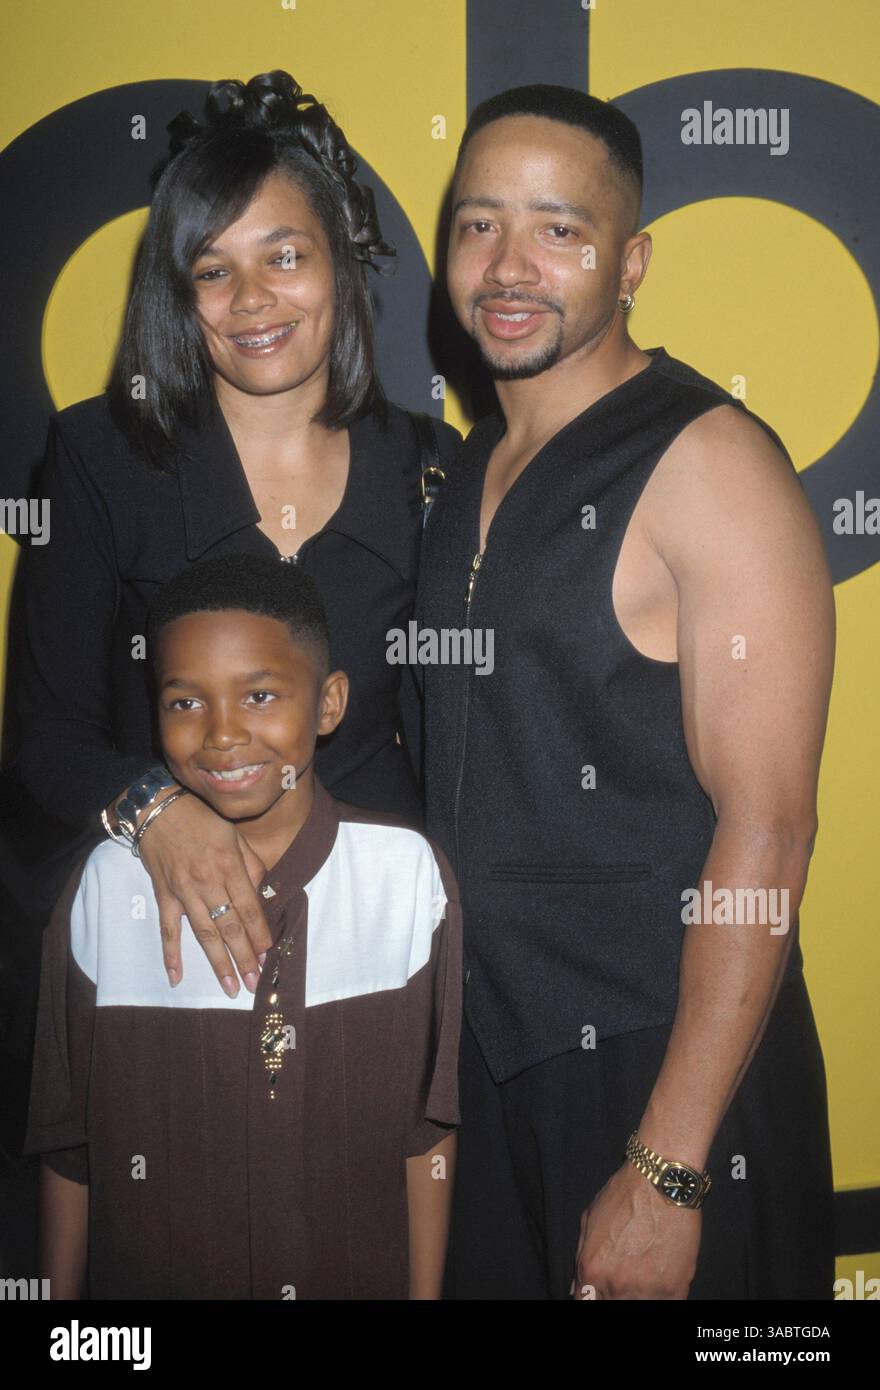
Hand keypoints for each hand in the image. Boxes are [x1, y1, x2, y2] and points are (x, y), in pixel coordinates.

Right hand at [135, 791, 272, 995]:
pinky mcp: (164, 895)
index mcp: (230, 866)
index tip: (267, 955)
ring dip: (219, 962)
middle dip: (244, 957)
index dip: (259, 933)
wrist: (158, 808)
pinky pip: (168, 929)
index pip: (249, 907)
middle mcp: (208, 882)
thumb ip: (252, 866)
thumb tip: (262, 895)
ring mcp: (184, 891)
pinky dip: (172, 955)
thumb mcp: (236, 836)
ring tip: (231, 987)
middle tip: (254, 983)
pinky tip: (177, 978)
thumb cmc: (203, 820)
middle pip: (230, 926)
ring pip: (204, 933)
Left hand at [571, 1161, 700, 1299]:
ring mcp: (647, 1290)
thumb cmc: (625, 1195)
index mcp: (591, 1270)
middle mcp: (617, 1285)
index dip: (593, 1297)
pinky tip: (661, 1278)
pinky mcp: (674, 1288)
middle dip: (615, 1295)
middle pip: (611, 1306)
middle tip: (626, 1274)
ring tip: (644, 1273)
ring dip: (640, 1295)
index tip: (601, 1292)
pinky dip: (662, 1295)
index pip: (584, 1303)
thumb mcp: (590, 1220)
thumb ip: (581, 1258)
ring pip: (639, 1306)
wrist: (662, 1181)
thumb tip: (577, 1288)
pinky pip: (667, 1305)